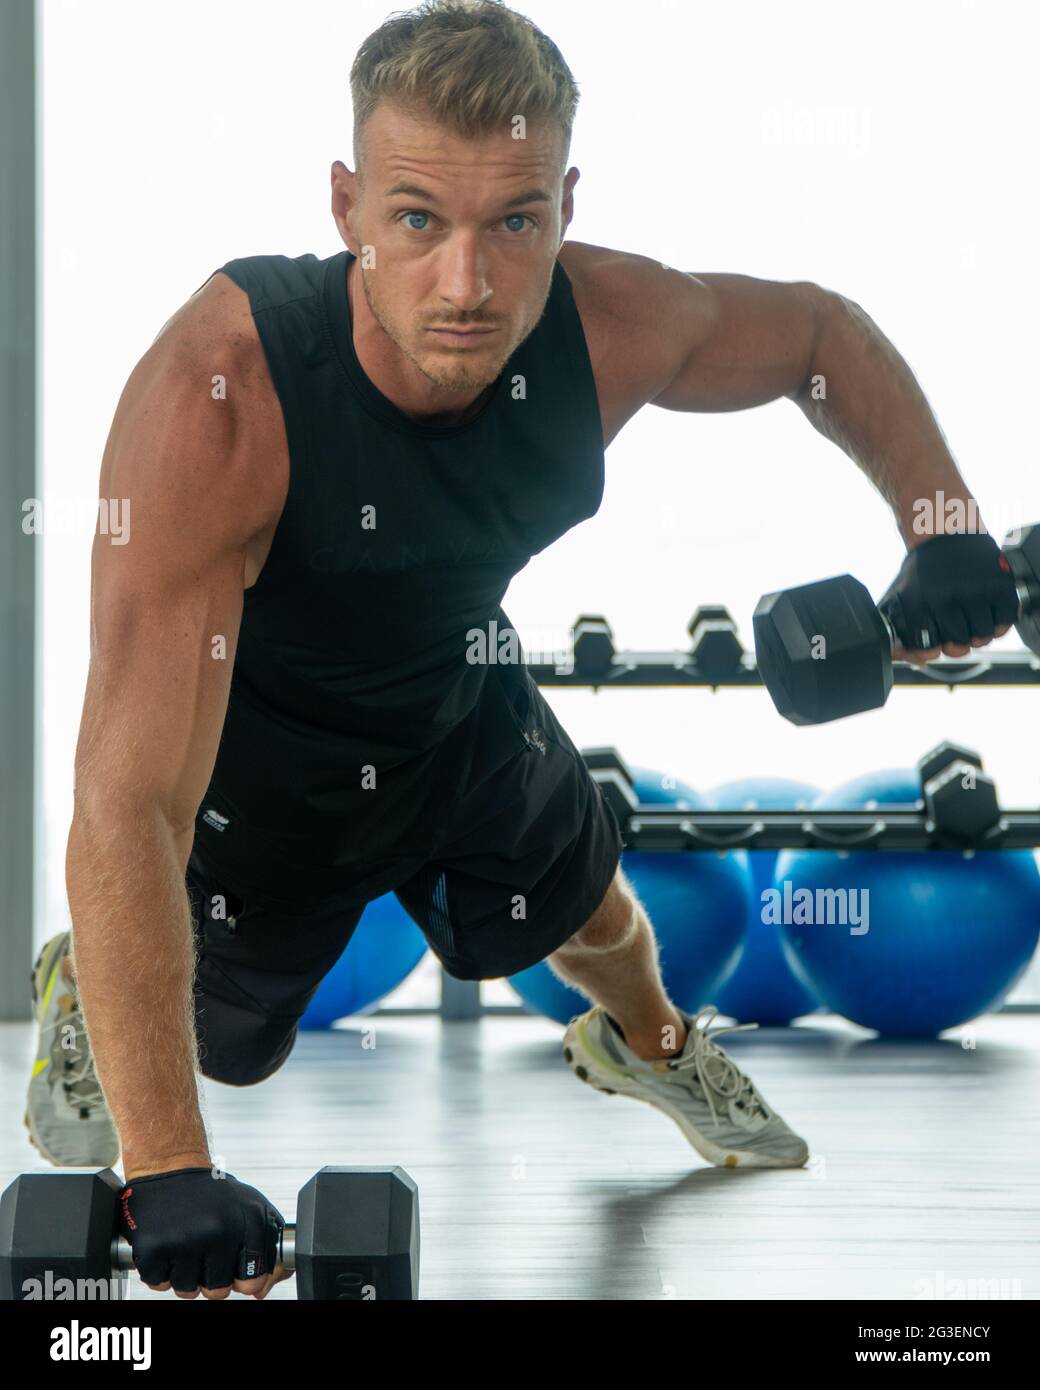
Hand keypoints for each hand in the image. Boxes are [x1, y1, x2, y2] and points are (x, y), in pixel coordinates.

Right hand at [119, 1166, 292, 1300]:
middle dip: (210, 1278)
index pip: (252, 1281)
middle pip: (218, 1291)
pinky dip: (159, 1271)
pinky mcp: (153, 1248)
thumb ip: (267, 1243)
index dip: (241, 1279)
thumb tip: (267, 1284)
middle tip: (202, 1249)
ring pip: (187, 1290)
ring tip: (184, 1244)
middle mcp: (219, 1231)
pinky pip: (159, 1284)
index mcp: (246, 1222)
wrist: (170, 1166)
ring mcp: (185, 1241)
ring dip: (184, 1275)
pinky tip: (166, 1245)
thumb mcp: (252, 1205)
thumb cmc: (210, 1192)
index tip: (232, 1266)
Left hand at [879, 533, 1018, 664]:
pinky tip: (987, 613)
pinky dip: (998, 623)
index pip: (928, 648)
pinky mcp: (999, 585)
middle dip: (956, 644)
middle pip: (958, 646)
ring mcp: (975, 592)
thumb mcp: (898, 595)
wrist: (945, 531)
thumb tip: (901, 656)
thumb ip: (895, 629)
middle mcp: (947, 598)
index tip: (934, 641)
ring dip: (978, 634)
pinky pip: (1004, 622)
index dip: (931, 650)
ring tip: (971, 621)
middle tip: (956, 631)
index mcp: (919, 602)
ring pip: (982, 636)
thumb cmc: (921, 570)